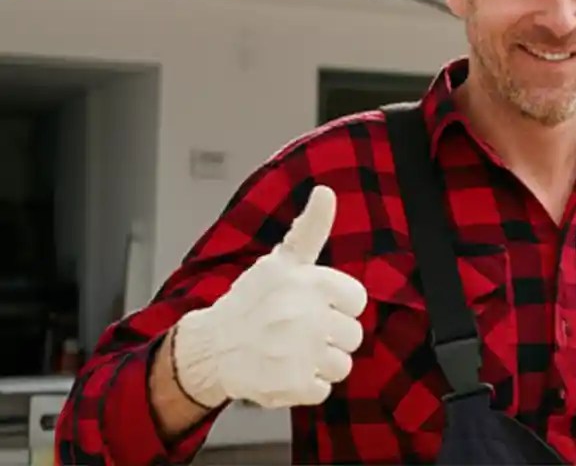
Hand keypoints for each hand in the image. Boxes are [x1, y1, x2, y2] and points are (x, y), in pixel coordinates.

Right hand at [171, 185, 367, 408]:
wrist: (213, 346)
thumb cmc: (252, 302)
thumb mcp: (282, 260)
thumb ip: (311, 228)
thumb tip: (326, 192)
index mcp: (309, 283)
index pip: (357, 300)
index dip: (338, 306)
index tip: (315, 306)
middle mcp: (306, 316)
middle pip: (353, 335)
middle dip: (330, 336)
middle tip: (299, 331)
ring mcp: (300, 352)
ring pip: (343, 364)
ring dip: (321, 362)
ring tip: (293, 351)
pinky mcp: (292, 384)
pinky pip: (323, 389)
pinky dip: (306, 385)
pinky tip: (285, 370)